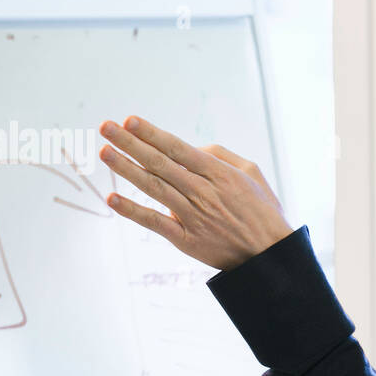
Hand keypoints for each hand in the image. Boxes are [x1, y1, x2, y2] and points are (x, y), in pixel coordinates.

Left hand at [97, 115, 292, 270]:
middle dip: (130, 143)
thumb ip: (221, 155)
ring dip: (126, 169)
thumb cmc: (262, 210)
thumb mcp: (252, 174)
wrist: (271, 255)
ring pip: (154, 188)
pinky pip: (155, 223)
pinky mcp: (187, 240)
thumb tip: (190, 147)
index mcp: (220, 174)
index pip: (178, 149)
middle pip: (160, 163)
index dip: (152, 134)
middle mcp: (204, 192)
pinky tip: (112, 198)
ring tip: (105, 152)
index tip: (129, 120)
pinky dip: (133, 211)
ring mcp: (194, 217)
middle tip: (105, 127)